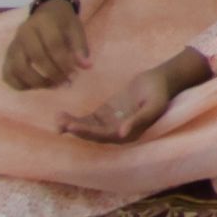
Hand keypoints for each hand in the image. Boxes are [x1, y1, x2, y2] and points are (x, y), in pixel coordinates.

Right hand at [1, 0, 88, 92]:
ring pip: (18, 68)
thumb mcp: (75, 28)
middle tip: (65, 82)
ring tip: (52, 86)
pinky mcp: (7, 56)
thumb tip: (86, 67)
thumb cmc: (62, 22)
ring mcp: (13, 45)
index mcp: (44, 22)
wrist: (45, 11)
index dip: (64, 62)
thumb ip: (80, 47)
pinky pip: (7, 74)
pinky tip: (35, 87)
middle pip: (35, 57)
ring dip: (36, 82)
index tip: (74, 73)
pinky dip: (19, 85)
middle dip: (52, 73)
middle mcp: (24, 32)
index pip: (53, 44)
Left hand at [58, 59, 191, 144]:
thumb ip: (139, 120)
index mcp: (129, 134)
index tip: (72, 127)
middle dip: (76, 129)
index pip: (104, 136)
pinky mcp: (104, 115)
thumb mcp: (153, 106)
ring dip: (72, 125)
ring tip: (58, 118)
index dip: (87, 133)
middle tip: (60, 122)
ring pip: (87, 129)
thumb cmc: (159, 92)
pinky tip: (61, 115)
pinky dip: (74, 119)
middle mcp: (117, 133)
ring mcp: (109, 124)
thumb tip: (122, 134)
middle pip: (92, 134)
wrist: (159, 81)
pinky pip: (87, 120)